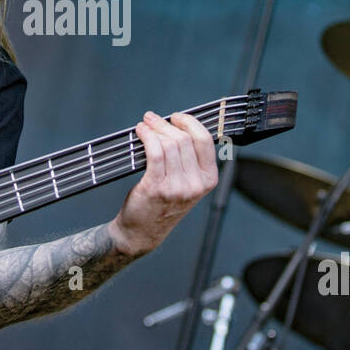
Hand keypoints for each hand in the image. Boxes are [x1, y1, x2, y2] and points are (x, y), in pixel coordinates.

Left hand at [109, 111, 218, 257]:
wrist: (142, 232)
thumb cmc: (162, 205)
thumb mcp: (187, 185)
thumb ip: (190, 160)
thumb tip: (178, 127)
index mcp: (208, 180)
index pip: (205, 141)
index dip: (190, 123)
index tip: (177, 117)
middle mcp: (196, 185)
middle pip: (184, 139)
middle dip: (166, 124)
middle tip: (153, 119)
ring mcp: (177, 187)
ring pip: (168, 144)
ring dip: (154, 128)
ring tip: (145, 125)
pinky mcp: (157, 187)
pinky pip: (154, 153)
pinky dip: (146, 137)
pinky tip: (141, 133)